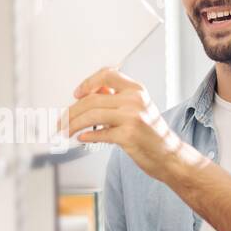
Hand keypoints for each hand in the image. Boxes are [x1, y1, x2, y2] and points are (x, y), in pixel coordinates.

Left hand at [62, 67, 193, 182]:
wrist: (169, 156)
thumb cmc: (151, 134)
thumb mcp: (137, 108)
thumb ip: (115, 98)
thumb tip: (87, 93)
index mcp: (136, 90)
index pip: (107, 75)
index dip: (88, 83)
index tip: (76, 94)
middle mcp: (135, 100)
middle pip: (92, 99)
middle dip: (71, 111)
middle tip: (61, 121)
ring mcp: (133, 117)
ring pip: (92, 115)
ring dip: (73, 124)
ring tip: (66, 131)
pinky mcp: (129, 136)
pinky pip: (100, 133)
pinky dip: (87, 136)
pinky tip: (81, 138)